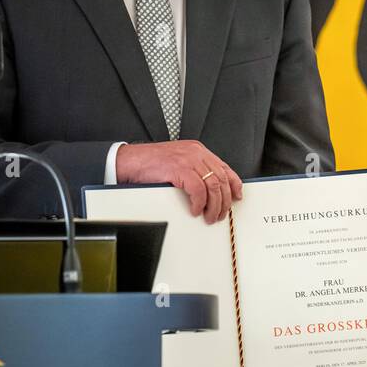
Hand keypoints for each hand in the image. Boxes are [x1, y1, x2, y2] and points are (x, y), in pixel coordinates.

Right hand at [116, 140, 242, 223]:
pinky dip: (199, 203)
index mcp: (198, 150)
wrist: (130, 160)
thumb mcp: (179, 162)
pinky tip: (195, 210)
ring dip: (214, 205)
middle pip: (221, 179)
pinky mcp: (179, 168)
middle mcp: (196, 153)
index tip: (237, 196)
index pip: (224, 168)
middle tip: (220, 214)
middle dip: (224, 200)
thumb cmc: (151, 163)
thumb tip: (210, 189)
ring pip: (213, 186)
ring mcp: (188, 160)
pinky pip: (198, 190)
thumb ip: (195, 170)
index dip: (234, 184)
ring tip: (209, 216)